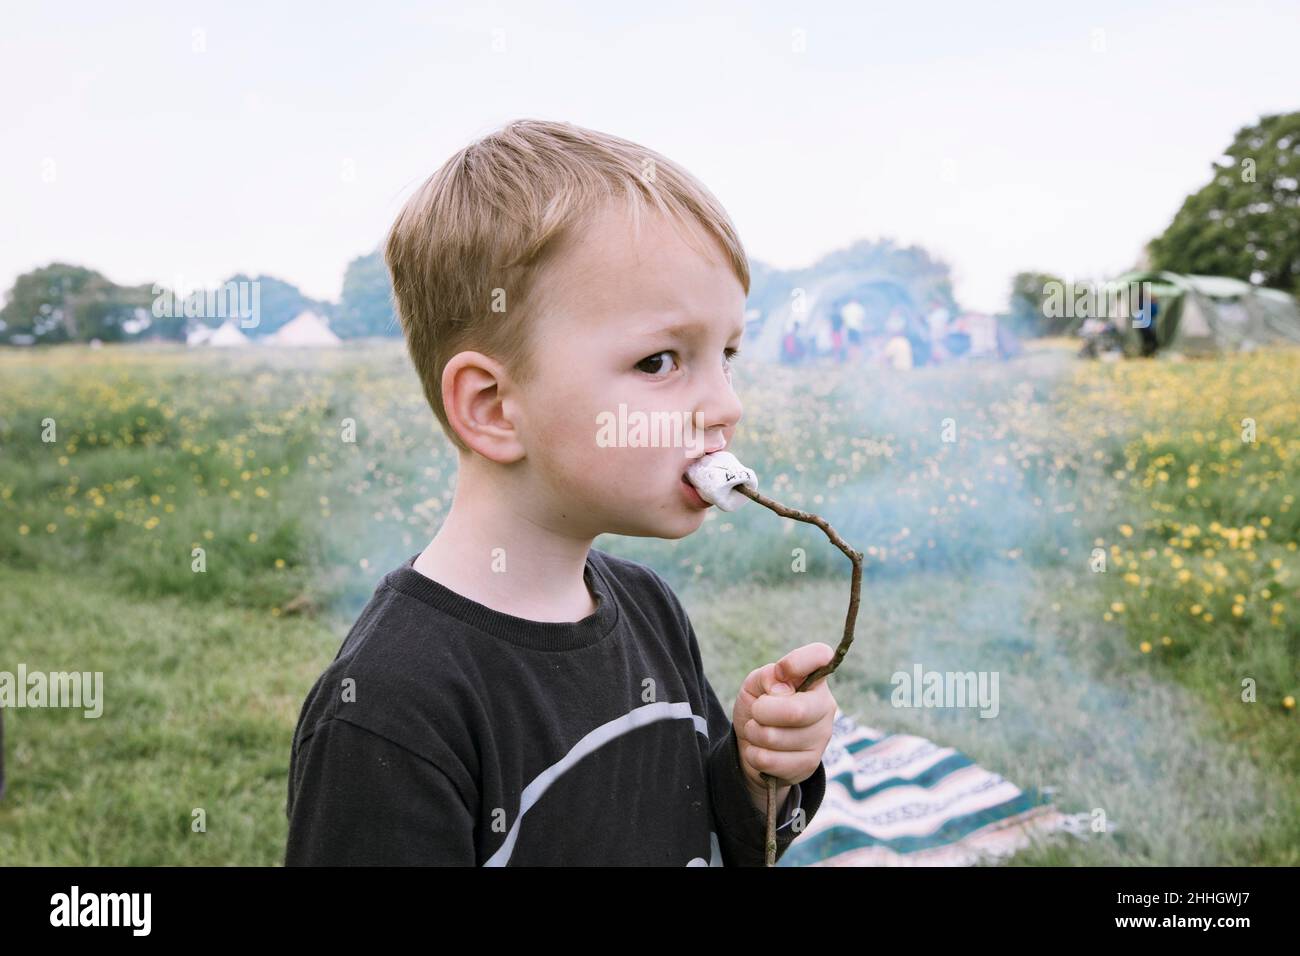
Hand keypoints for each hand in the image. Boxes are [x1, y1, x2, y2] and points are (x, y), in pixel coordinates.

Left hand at [732, 642, 836, 798]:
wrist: (754, 746)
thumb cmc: (759, 707)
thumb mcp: (755, 685)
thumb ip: (766, 677)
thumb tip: (781, 688)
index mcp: (814, 679)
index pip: (820, 656)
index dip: (797, 662)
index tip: (780, 672)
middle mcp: (825, 706)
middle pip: (796, 711)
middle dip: (762, 711)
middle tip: (757, 711)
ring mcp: (821, 737)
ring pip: (776, 738)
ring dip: (755, 734)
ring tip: (757, 730)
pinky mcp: (810, 764)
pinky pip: (770, 760)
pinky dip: (754, 755)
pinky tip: (761, 750)